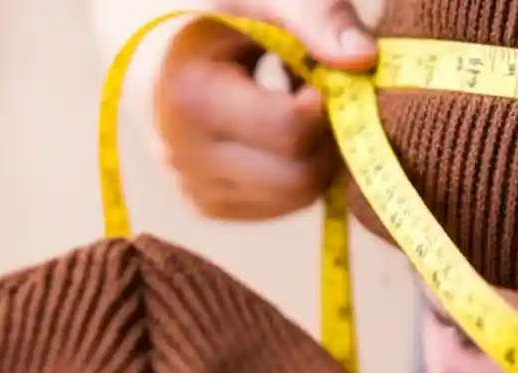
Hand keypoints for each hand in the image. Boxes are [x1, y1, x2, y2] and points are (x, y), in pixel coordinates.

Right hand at [153, 0, 376, 219]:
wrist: (155, 30)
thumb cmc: (216, 6)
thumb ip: (317, 18)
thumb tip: (362, 60)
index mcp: (189, 96)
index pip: (289, 133)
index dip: (323, 106)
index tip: (317, 79)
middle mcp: (180, 152)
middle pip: (297, 179)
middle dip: (325, 139)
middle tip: (318, 98)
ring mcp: (190, 182)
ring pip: (292, 200)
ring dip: (313, 157)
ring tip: (294, 109)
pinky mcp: (205, 200)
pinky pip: (275, 207)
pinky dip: (294, 175)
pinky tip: (281, 135)